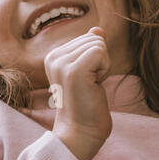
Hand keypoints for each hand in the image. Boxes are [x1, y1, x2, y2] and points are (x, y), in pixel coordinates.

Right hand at [44, 27, 112, 159]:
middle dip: (101, 62)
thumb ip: (91, 49)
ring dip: (103, 67)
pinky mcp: (73, 70)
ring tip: (90, 86)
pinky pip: (101, 52)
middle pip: (95, 39)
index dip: (97, 60)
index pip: (90, 38)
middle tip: (90, 84)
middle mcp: (53, 56)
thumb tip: (97, 29)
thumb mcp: (90, 71)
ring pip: (99, 45)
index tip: (87, 80)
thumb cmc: (88, 103)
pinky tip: (94, 85)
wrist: (82, 130)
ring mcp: (61, 63)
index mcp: (54, 55)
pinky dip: (105, 70)